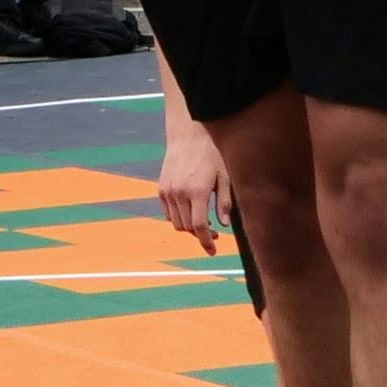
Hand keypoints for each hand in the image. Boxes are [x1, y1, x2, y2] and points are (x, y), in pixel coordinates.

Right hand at [157, 123, 227, 248]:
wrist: (188, 135)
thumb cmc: (211, 154)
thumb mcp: (224, 177)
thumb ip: (224, 202)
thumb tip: (224, 225)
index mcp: (197, 191)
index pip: (199, 226)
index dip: (206, 242)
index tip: (213, 251)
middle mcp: (179, 194)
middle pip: (187, 227)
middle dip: (200, 235)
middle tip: (213, 234)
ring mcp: (168, 191)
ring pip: (176, 223)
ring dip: (189, 227)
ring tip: (203, 222)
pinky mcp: (162, 189)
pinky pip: (169, 213)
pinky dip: (178, 218)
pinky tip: (191, 211)